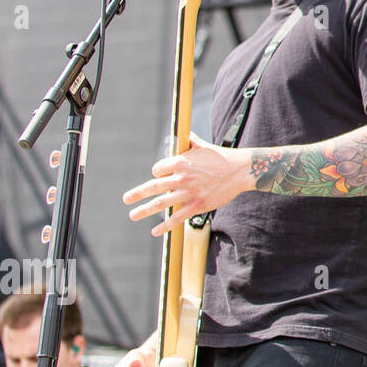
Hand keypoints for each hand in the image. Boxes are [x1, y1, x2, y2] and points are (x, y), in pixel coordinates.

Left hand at [123, 132, 252, 235]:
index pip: (158, 170)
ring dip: (144, 210)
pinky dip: (164, 225)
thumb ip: (190, 142)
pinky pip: (176, 217)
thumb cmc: (222, 157)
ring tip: (133, 215)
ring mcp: (188, 193)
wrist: (240, 170)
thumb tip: (185, 135)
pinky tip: (154, 231)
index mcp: (181, 162)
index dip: (157, 173)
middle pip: (153, 187)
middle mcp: (181, 178)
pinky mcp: (197, 205)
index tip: (158, 178)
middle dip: (137, 194)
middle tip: (126, 199)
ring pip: (160, 203)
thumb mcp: (203, 147)